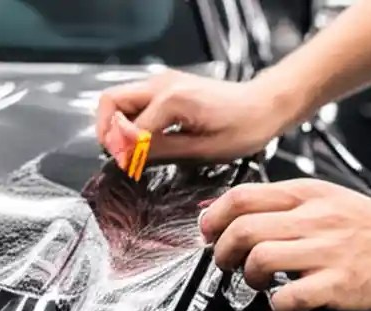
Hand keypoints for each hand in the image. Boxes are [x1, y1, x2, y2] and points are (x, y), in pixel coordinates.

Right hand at [96, 70, 284, 163]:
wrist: (264, 106)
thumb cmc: (243, 127)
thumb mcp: (201, 150)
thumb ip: (160, 151)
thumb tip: (128, 156)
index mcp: (172, 99)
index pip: (128, 128)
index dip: (124, 151)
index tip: (127, 168)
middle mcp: (163, 84)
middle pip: (110, 101)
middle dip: (107, 130)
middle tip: (117, 154)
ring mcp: (163, 82)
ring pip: (119, 99)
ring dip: (117, 124)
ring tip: (130, 149)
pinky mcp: (167, 87)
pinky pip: (135, 101)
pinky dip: (131, 120)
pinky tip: (145, 139)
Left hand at [200, 179, 370, 310]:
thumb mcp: (324, 200)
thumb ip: (279, 205)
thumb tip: (225, 211)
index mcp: (306, 195)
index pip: (241, 196)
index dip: (214, 218)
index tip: (209, 234)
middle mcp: (313, 219)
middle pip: (242, 229)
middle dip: (223, 252)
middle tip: (228, 264)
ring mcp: (326, 251)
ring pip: (259, 259)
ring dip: (249, 277)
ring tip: (262, 283)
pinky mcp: (338, 283)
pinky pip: (289, 296)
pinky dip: (279, 306)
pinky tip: (289, 304)